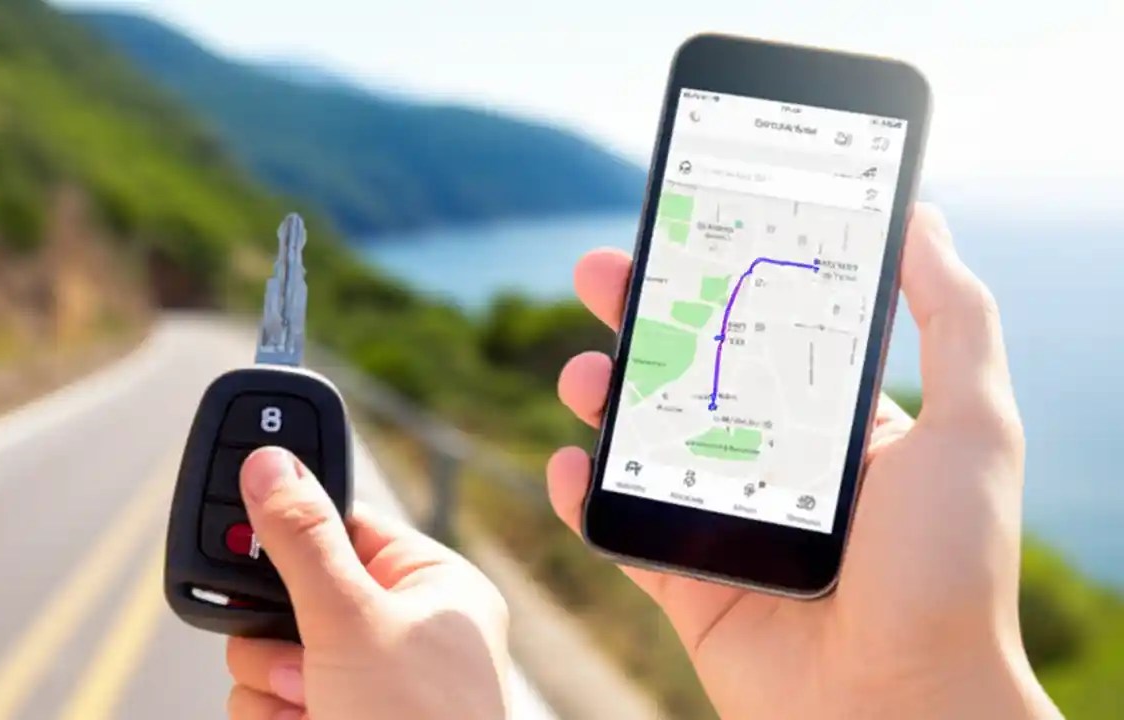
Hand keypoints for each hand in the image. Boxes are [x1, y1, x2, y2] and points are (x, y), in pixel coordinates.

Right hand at [225, 447, 509, 719]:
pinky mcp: (332, 719)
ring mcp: (365, 683)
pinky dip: (274, 716)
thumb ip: (301, 541)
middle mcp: (400, 631)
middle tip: (304, 655)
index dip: (294, 532)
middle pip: (293, 589)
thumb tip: (269, 463)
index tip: (246, 530)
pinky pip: (268, 697)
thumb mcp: (353, 622)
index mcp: (432, 587)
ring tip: (315, 704)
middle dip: (281, 630)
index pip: (345, 524)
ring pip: (272, 647)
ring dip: (275, 681)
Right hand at [548, 205, 1060, 718]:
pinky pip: (619, 531)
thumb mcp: (972, 427)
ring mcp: (725, 521)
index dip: (722, 282)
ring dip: (603, 401)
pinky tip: (570, 466)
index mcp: (840, 428)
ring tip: (581, 376)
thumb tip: (920, 217)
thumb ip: (951, 319)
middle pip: (691, 375)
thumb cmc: (949, 571)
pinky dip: (583, 497)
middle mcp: (778, 466)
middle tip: (597, 274)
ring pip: (643, 445)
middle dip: (642, 321)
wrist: (899, 708)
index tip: (683, 233)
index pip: (768, 333)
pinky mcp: (686, 581)